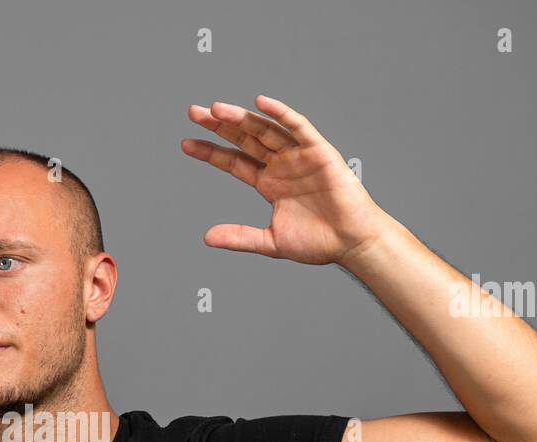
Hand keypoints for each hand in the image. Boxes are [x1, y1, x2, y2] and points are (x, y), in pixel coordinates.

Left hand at [181, 95, 388, 265]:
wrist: (351, 243)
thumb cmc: (318, 242)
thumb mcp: (270, 241)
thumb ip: (240, 237)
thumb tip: (207, 238)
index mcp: (268, 183)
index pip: (234, 161)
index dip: (210, 152)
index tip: (186, 143)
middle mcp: (280, 165)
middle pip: (244, 139)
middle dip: (219, 125)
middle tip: (193, 112)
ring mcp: (299, 156)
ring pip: (265, 130)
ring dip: (241, 117)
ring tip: (215, 109)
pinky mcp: (319, 152)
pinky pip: (298, 127)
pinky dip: (280, 113)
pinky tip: (260, 103)